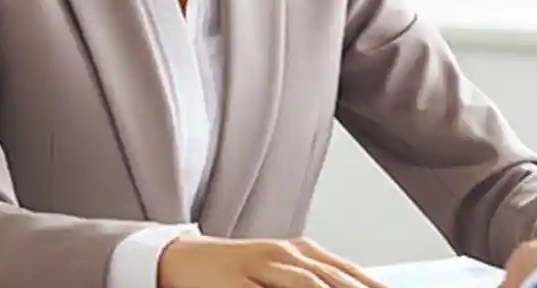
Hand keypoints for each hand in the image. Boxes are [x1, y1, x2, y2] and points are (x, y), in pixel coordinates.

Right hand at [158, 234, 386, 287]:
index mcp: (304, 253)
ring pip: (308, 286)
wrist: (182, 260)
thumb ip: (317, 281)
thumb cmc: (238, 271)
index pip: (351, 274)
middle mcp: (287, 255)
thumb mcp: (281, 273)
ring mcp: (262, 266)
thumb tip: (354, 287)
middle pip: (335, 280)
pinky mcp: (238, 283)